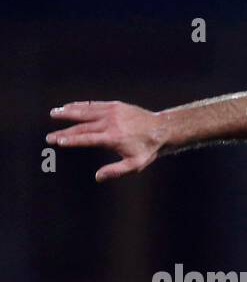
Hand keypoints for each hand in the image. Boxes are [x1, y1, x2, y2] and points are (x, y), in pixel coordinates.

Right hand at [47, 101, 164, 181]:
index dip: (72, 140)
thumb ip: (116, 171)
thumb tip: (97, 177)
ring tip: (54, 114)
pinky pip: (93, 104)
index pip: (87, 138)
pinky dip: (80, 105)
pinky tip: (69, 107)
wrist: (161, 129)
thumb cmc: (147, 150)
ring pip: (85, 111)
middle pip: (81, 126)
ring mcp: (111, 112)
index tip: (58, 142)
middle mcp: (110, 123)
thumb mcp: (135, 164)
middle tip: (49, 136)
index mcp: (113, 138)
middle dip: (64, 131)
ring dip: (68, 112)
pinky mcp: (114, 105)